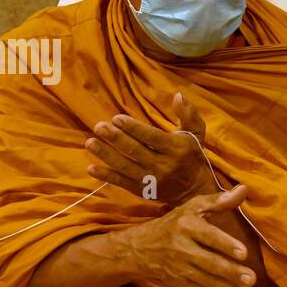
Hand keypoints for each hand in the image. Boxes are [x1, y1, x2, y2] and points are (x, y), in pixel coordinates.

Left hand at [86, 92, 218, 204]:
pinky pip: (122, 183)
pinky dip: (107, 176)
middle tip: (99, 127)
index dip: (133, 128)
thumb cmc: (193, 156)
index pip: (151, 137)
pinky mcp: (143, 191)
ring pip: (125, 166)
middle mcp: (163, 165)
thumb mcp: (196, 134)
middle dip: (116, 138)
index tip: (117, 119)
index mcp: (175, 148)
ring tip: (90, 143)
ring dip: (106, 155)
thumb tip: (178, 95)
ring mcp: (151, 180)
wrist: (196, 191)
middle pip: (135, 150)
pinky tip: (92, 168)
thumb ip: (188, 114)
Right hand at [121, 187, 257, 286]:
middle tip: (252, 279)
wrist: (139, 249)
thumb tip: (244, 189)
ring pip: (206, 281)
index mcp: (186, 225)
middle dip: (230, 272)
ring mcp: (179, 268)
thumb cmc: (174, 224)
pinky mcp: (179, 283)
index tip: (244, 253)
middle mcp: (181, 247)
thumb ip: (219, 201)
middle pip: (208, 262)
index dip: (225, 245)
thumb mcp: (192, 208)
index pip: (208, 236)